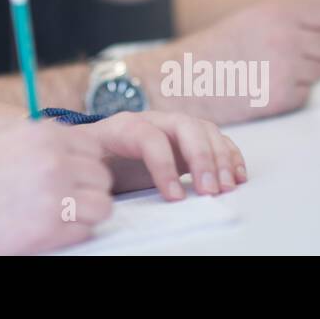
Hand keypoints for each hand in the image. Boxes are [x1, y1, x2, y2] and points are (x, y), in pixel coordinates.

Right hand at [0, 116, 112, 254]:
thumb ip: (33, 133)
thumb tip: (63, 137)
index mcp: (41, 134)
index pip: (93, 147)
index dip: (82, 164)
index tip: (69, 176)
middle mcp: (52, 160)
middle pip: (101, 176)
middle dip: (85, 188)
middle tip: (61, 199)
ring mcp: (53, 196)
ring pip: (102, 205)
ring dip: (84, 213)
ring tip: (57, 216)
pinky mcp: (48, 230)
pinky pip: (85, 232)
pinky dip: (71, 234)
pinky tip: (44, 230)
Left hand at [77, 110, 246, 199]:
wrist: (92, 149)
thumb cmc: (90, 159)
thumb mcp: (83, 163)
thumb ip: (92, 171)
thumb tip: (97, 191)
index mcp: (122, 126)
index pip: (149, 136)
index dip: (164, 166)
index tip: (174, 197)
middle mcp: (152, 121)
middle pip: (184, 126)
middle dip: (201, 158)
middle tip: (210, 190)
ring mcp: (172, 128)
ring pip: (203, 130)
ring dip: (220, 158)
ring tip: (225, 186)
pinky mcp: (187, 141)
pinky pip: (214, 139)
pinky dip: (230, 155)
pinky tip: (236, 176)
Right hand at [134, 3, 319, 122]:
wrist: (187, 79)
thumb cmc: (215, 49)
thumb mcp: (251, 20)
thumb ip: (289, 21)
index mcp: (278, 14)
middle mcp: (286, 39)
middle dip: (317, 53)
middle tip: (291, 57)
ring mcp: (286, 69)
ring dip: (305, 74)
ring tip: (273, 72)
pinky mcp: (281, 97)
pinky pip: (305, 94)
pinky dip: (292, 94)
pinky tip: (266, 87)